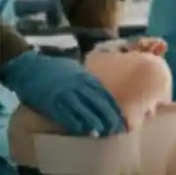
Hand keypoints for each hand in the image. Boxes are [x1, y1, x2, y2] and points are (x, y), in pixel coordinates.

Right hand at [1, 51, 125, 135]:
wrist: (29, 67)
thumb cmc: (54, 68)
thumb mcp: (76, 69)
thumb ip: (88, 79)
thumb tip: (100, 91)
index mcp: (86, 77)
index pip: (105, 94)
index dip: (114, 108)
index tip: (121, 118)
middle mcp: (78, 85)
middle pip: (98, 103)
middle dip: (108, 117)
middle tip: (115, 129)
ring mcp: (64, 94)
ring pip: (83, 110)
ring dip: (93, 122)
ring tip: (102, 133)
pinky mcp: (50, 102)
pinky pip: (65, 114)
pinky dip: (75, 123)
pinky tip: (82, 131)